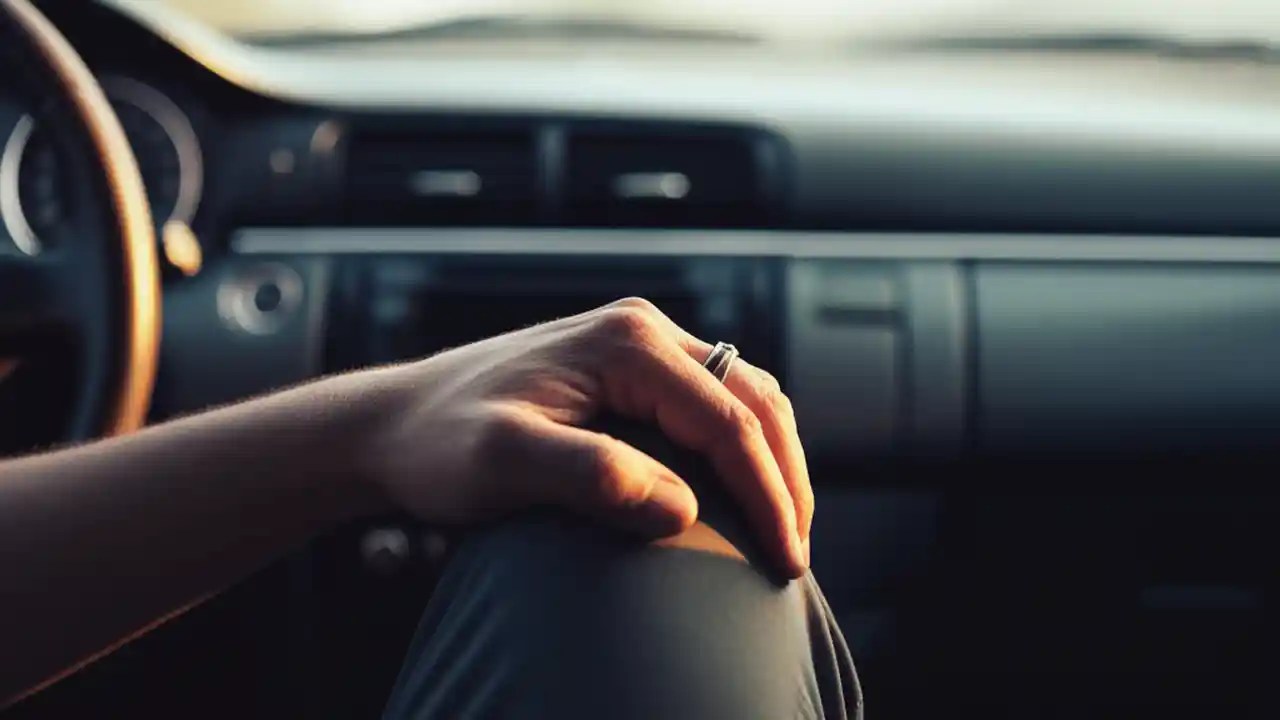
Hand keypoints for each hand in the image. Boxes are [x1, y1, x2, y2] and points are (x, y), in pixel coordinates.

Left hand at [360, 298, 813, 576]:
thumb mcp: (502, 464)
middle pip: (753, 399)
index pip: (729, 420)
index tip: (783, 558)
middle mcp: (642, 331)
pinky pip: (713, 402)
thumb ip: (591, 476)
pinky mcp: (630, 370)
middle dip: (786, 477)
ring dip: (773, 459)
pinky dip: (744, 446)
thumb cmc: (441, 443)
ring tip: (784, 526)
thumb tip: (681, 507)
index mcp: (626, 342)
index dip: (767, 493)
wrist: (397, 423)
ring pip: (743, 395)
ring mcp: (638, 346)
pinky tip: (744, 492)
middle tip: (794, 551)